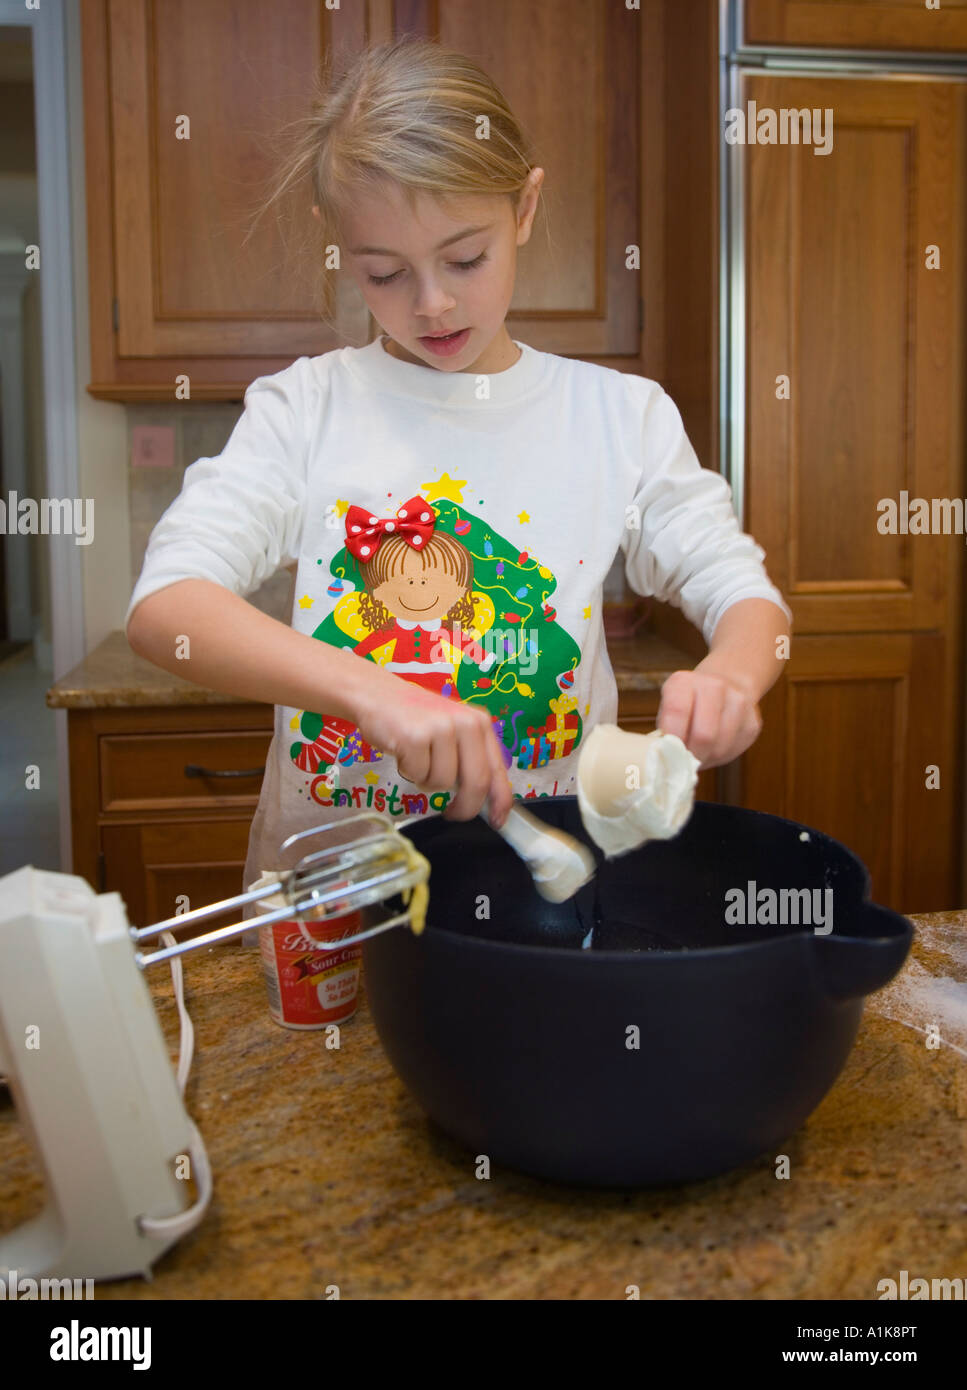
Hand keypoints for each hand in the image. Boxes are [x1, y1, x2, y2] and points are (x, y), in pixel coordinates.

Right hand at [354, 674, 512, 826]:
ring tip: (418, 758)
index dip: (500, 800)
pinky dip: (409, 772)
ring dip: (427, 781)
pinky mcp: (415, 737)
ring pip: (442, 782)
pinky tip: (404, 752)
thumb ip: (471, 759)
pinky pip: (418, 775)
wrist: (378, 694)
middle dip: (464, 806)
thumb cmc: (416, 717)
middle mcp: (465, 723)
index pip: (497, 770)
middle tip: (452, 812)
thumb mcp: (452, 730)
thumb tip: (485, 801)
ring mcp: (440, 728)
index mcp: (479, 723)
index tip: (498, 820)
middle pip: (475, 782)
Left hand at [657, 668, 761, 768]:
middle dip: (692, 756)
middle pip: (704, 735)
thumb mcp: (667, 710)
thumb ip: (665, 732)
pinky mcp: (753, 721)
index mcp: (684, 681)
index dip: (672, 740)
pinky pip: (735, 750)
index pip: (677, 712)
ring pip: (720, 746)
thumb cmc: (688, 705)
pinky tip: (714, 749)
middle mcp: (714, 686)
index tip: (669, 754)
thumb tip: (665, 759)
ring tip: (698, 754)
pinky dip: (721, 756)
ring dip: (707, 758)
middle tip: (684, 761)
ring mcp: (738, 702)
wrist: (725, 686)